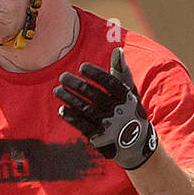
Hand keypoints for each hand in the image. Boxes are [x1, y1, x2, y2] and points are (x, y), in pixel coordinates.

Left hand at [54, 47, 157, 169]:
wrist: (136, 145)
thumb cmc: (130, 111)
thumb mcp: (130, 92)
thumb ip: (122, 71)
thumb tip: (117, 50)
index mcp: (126, 97)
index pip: (109, 82)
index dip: (95, 73)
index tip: (82, 67)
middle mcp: (117, 111)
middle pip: (93, 94)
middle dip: (75, 84)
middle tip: (63, 76)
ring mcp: (107, 126)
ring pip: (84, 109)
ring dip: (69, 98)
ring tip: (57, 90)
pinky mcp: (99, 139)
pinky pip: (81, 125)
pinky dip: (70, 117)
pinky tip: (61, 109)